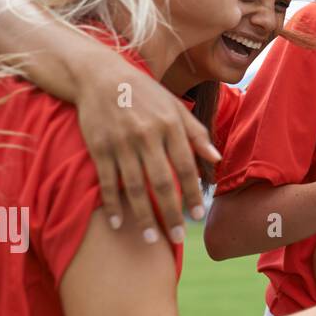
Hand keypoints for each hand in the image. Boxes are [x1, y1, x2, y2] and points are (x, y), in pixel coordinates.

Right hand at [75, 50, 215, 243]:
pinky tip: (119, 224)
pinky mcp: (99, 148)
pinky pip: (107, 182)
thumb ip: (197, 133)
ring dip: (143, 215)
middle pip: (162, 181)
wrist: (101, 77)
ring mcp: (121, 143)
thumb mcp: (176, 107)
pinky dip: (113, 205)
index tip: (199, 215)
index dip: (194, 192)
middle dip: (172, 212)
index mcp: (169, 125)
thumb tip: (217, 159)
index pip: (186, 165)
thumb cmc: (145, 94)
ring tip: (152, 238)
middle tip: (179, 237)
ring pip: (134, 186)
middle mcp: (146, 135)